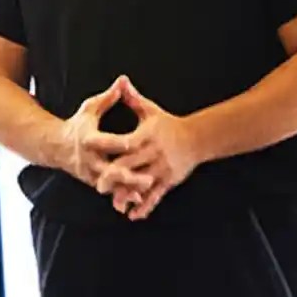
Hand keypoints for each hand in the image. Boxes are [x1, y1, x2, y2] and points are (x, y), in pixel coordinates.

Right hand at [57, 76, 152, 200]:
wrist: (56, 146)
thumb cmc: (78, 124)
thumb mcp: (90, 109)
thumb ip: (108, 97)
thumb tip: (123, 80)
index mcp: (89, 139)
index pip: (106, 142)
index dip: (120, 144)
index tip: (135, 144)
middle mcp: (89, 159)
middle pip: (110, 170)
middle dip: (129, 177)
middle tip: (148, 179)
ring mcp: (90, 173)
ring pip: (111, 185)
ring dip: (127, 190)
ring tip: (145, 194)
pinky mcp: (93, 182)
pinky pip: (109, 191)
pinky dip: (122, 195)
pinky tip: (138, 199)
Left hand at [86, 78, 202, 220]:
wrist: (197, 138)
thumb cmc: (168, 124)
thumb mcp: (150, 110)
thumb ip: (133, 99)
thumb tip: (121, 82)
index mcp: (147, 136)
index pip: (129, 143)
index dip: (116, 150)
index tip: (100, 155)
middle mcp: (155, 153)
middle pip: (133, 166)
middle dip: (116, 176)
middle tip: (99, 185)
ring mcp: (163, 168)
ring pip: (144, 184)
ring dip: (130, 195)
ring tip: (115, 205)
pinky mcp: (169, 180)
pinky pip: (156, 195)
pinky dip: (146, 206)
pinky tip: (134, 215)